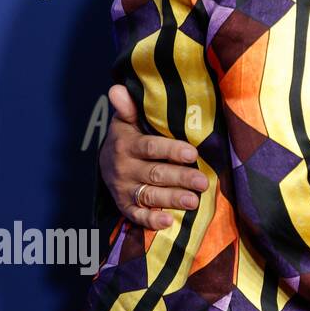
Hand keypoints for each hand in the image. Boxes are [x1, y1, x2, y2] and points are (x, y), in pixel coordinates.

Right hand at [102, 84, 207, 229]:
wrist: (105, 161)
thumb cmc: (128, 136)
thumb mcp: (126, 120)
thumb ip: (127, 108)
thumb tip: (117, 88)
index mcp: (127, 144)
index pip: (151, 147)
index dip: (171, 150)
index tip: (192, 154)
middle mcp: (125, 168)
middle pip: (155, 174)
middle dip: (180, 178)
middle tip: (203, 182)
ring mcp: (124, 188)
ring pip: (149, 195)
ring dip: (171, 199)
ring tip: (194, 201)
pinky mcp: (125, 205)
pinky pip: (136, 215)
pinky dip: (150, 220)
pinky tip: (168, 222)